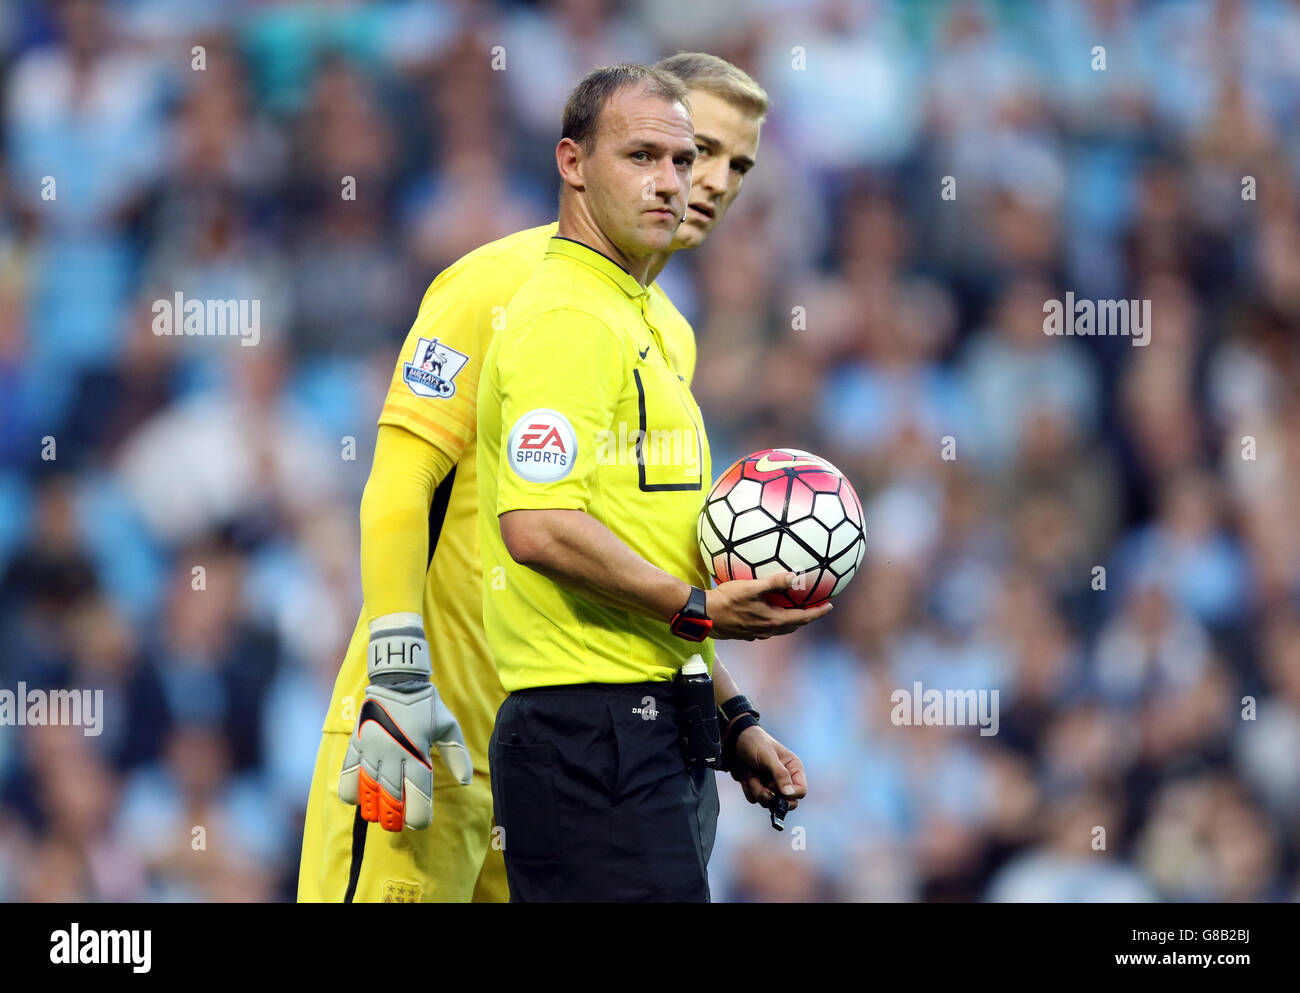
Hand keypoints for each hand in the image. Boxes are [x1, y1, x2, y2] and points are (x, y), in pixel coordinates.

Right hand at [338, 613, 472, 831]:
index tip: (419, 822)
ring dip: (372, 809)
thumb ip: (457, 754)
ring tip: (377, 816)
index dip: (418, 816)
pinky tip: (357, 798)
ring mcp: (372, 750)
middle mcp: (393, 755)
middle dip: (394, 818)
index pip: (417, 795)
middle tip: (397, 824)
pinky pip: (346, 774)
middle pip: (391, 799)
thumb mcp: (448, 726)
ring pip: (368, 791)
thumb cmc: (426, 703)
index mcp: (418, 753)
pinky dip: (350, 791)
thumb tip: (466, 781)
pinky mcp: (356, 744)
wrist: (397, 678)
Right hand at [706, 572, 831, 639]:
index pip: (802, 618)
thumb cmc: (726, 600)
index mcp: (772, 620)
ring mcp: (755, 634)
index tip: (829, 606)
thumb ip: (773, 582)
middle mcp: (766, 630)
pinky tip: (768, 613)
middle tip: (815, 608)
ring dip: (791, 621)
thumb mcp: (751, 587)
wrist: (704, 615)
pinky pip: (766, 628)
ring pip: (780, 629)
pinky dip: (775, 621)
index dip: (817, 612)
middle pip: (793, 626)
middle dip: (806, 618)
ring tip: (795, 611)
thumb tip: (794, 576)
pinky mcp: (745, 633)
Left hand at [729, 725, 806, 810]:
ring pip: (767, 801)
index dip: (790, 795)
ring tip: (750, 771)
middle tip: (762, 788)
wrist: (735, 740)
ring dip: (755, 787)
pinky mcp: (758, 788)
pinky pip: (754, 798)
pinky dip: (747, 787)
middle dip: (771, 796)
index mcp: (793, 769)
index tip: (775, 788)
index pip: (800, 791)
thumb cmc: (755, 743)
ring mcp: (771, 785)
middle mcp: (784, 779)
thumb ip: (780, 774)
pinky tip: (745, 774)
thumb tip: (789, 793)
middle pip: (786, 802)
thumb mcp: (768, 756)